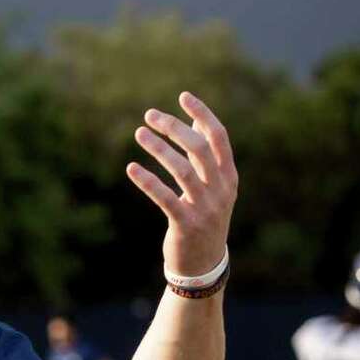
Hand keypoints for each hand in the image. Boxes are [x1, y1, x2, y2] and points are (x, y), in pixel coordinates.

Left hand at [127, 91, 237, 278]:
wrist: (203, 263)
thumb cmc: (204, 217)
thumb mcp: (212, 187)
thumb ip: (204, 158)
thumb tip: (193, 123)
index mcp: (228, 176)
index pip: (219, 138)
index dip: (203, 115)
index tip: (183, 96)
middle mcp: (221, 189)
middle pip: (200, 148)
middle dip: (174, 128)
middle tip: (149, 115)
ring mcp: (205, 207)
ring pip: (182, 170)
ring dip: (158, 148)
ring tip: (138, 133)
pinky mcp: (186, 223)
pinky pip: (165, 197)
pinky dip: (147, 181)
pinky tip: (131, 168)